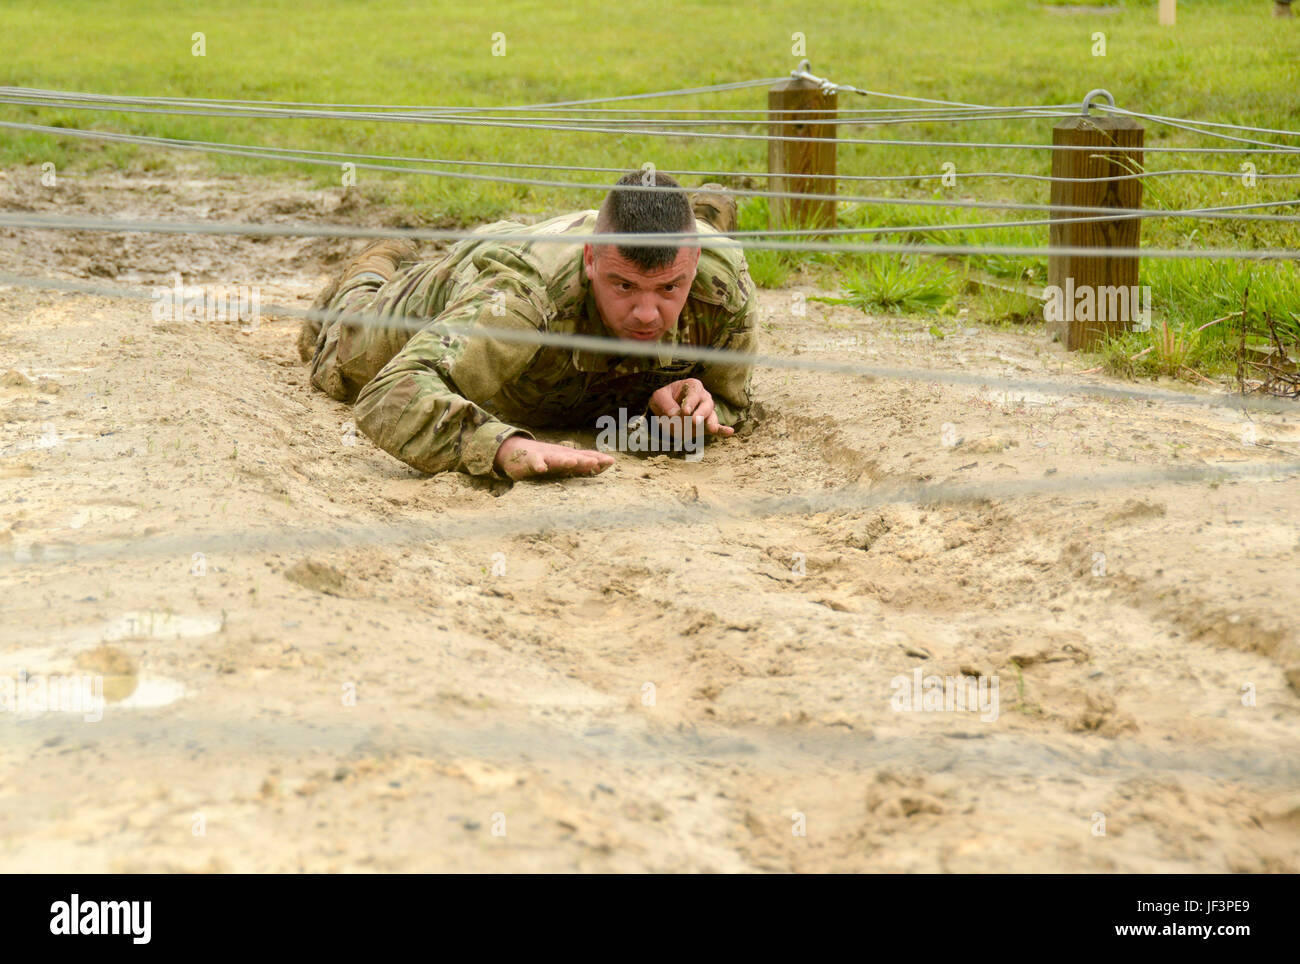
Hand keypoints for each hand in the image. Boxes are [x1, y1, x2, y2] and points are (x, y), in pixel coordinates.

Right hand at [493, 436, 613, 480]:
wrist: (515, 450)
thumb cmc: (545, 458)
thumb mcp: (565, 461)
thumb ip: (584, 464)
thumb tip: (607, 464)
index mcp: (568, 457)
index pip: (585, 458)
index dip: (597, 459)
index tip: (610, 461)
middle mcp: (558, 455)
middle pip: (573, 457)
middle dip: (584, 460)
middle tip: (596, 462)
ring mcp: (544, 457)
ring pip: (555, 459)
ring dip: (563, 460)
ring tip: (572, 461)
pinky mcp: (529, 461)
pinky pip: (533, 463)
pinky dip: (537, 464)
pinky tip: (541, 468)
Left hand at [648, 378, 733, 439]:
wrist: (664, 409)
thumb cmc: (664, 399)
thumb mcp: (659, 397)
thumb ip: (666, 405)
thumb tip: (674, 416)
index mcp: (693, 387)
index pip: (693, 394)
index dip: (690, 403)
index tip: (685, 411)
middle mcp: (703, 398)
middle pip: (706, 405)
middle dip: (700, 413)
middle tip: (694, 421)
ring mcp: (706, 412)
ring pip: (711, 417)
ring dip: (710, 423)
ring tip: (711, 429)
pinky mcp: (705, 425)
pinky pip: (716, 427)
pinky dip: (722, 430)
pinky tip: (730, 432)